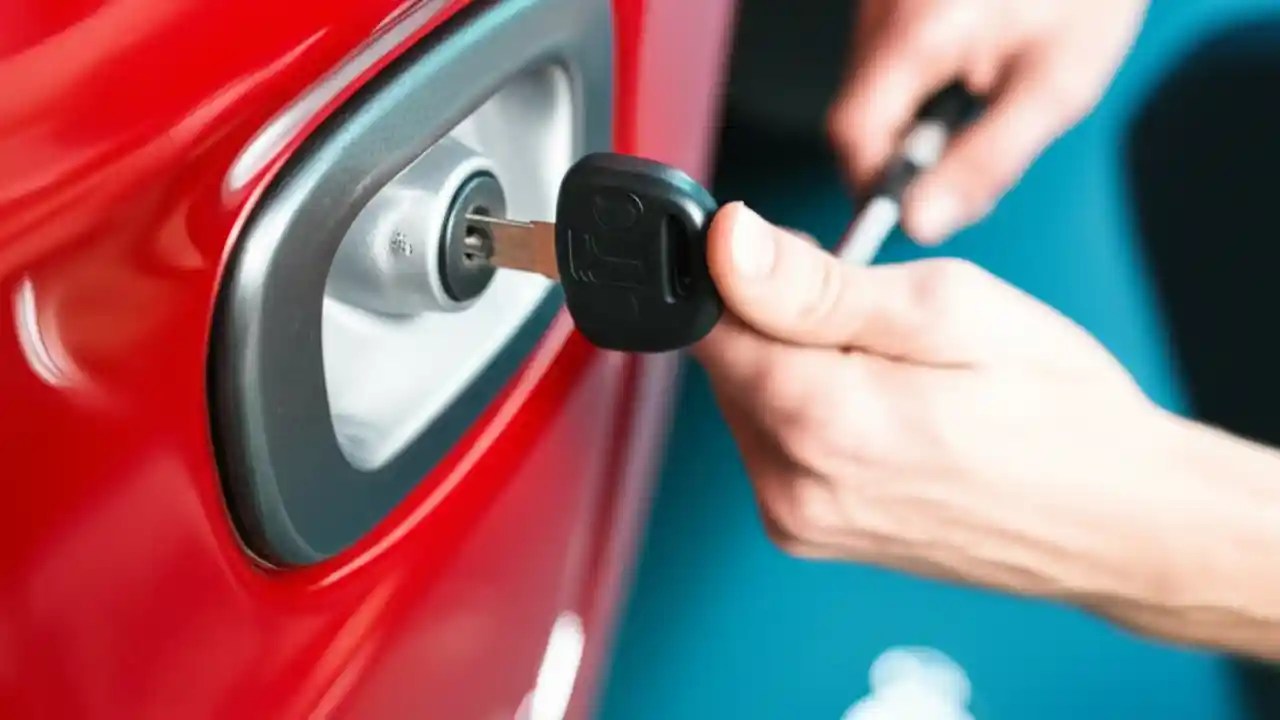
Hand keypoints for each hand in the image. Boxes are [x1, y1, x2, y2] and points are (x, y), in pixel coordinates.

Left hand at [694, 204, 1173, 598]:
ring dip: (799, 369)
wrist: (1117, 519)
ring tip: (895, 374)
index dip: (750, 273)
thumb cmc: (1055, 409)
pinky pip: (775, 446)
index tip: (812, 266)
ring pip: (750, 402)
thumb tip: (726, 244)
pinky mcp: (809, 533)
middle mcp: (791, 485)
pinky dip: (813, 415)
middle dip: (783, 322)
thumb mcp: (947, 308)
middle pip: (728, 362)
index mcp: (820, 421)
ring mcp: (798, 520)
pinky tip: (885, 414)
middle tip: (880, 323)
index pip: (710, 319)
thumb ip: (817, 284)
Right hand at [830, 0, 1147, 242]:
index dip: (873, 183)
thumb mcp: (1054, 88)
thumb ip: (983, 163)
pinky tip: (965, 78)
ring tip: (978, 106)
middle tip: (969, 159)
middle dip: (901, 156)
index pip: (852, 132)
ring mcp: (881, 2)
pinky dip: (916, 90)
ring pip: (868, 93)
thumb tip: (920, 224)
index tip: (914, 211)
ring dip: (910, 122)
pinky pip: (884, 64)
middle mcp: (884, 11)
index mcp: (920, 34)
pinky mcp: (890, 0)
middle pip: (857, 115)